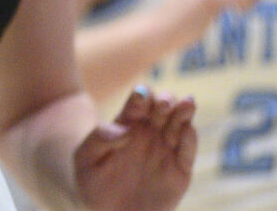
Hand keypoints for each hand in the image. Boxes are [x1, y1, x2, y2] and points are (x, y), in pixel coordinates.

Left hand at [74, 88, 196, 210]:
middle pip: (163, 106)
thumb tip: (125, 129)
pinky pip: (187, 152)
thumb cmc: (93, 180)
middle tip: (163, 105)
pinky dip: (190, 140)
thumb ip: (100, 138)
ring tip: (187, 104)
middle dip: (165, 100)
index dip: (142, 96)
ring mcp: (166, 149)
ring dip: (184, 111)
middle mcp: (151, 131)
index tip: (140, 97)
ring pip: (180, 124)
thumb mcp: (86, 158)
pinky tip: (188, 130)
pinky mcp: (179, 170)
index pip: (139, 101)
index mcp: (128, 122)